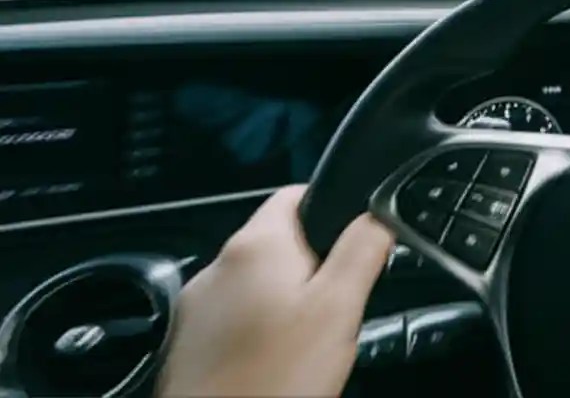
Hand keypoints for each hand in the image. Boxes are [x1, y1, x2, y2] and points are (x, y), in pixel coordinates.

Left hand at [157, 185, 393, 396]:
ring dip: (284, 302)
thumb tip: (378, 214)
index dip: (334, 211)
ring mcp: (197, 306)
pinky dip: (258, 332)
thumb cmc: (277, 378)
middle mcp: (217, 267)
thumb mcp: (339, 308)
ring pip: (257, 285)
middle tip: (336, 309)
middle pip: (280, 244)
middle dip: (313, 269)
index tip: (355, 244)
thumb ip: (362, 251)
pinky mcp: (189, 342)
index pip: (297, 194)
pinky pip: (234, 320)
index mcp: (256, 245)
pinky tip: (276, 363)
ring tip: (306, 344)